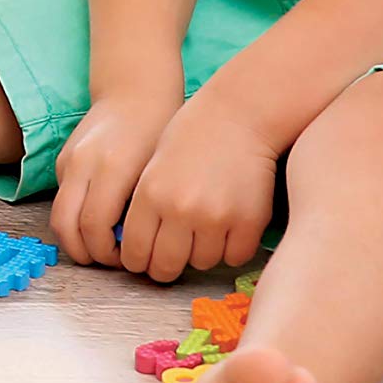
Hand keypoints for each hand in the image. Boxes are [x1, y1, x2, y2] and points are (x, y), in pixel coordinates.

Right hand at [51, 85, 183, 268]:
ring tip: (106, 244)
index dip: (108, 255)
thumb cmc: (157, 132)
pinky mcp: (62, 158)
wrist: (135, 91)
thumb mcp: (157, 174)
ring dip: (76, 238)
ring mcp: (68, 159)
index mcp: (111, 168)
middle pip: (65, 226)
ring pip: (58, 215)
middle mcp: (82, 163)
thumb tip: (132, 249)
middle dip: (85, 253)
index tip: (128, 260)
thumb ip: (141, 211)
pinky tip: (102, 218)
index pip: (93, 228)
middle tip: (111, 260)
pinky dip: (76, 217)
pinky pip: (63, 198)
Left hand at [117, 86, 277, 281]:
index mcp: (151, 193)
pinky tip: (227, 226)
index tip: (141, 260)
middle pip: (166, 265)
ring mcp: (216, 219)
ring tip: (201, 228)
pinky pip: (233, 257)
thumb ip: (144, 205)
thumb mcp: (154, 165)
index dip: (137, 260)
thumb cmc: (192, 135)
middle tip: (168, 259)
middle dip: (164, 267)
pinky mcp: (248, 224)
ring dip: (199, 253)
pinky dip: (230, 248)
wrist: (238, 115)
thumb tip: (136, 247)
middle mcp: (181, 209)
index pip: (135, 250)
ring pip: (201, 263)